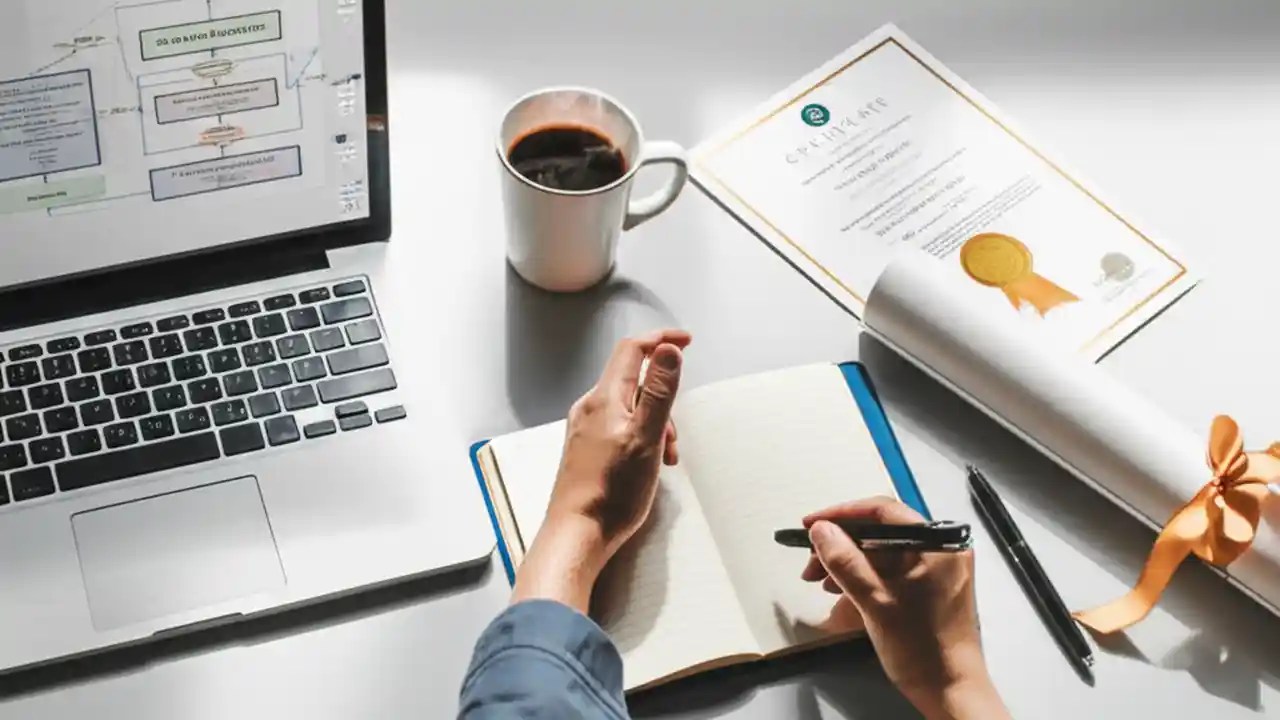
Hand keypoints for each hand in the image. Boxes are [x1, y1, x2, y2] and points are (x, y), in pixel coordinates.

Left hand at [511, 329, 689, 612]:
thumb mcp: (646, 437)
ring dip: (656, 423)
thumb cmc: (610, 494)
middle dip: (664, 399)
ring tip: (664, 457)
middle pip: (633, 380)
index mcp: (604, 399)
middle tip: (675, 434)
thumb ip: (659, 392)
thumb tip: (669, 351)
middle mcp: (590, 408)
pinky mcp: (587, 449)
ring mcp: (586, 429)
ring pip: (629, 408)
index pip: (633, 350)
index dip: (661, 340)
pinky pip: (620, 428)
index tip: (685, 341)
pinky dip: (641, 437)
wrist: (577, 534)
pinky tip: (647, 465)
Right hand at [802, 498, 1008, 719]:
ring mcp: (937, 568)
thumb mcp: (875, 601)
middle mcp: (941, 548)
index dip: (842, 514)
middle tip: (810, 562)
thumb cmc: (920, 647)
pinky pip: (892, 570)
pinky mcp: (930, 586)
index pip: (883, 510)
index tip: (810, 525)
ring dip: (848, 562)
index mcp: (937, 543)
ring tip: (820, 580)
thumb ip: (846, 561)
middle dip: (841, 544)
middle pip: (881, 531)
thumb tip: (820, 530)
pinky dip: (865, 576)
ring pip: (883, 552)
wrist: (951, 691)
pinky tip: (842, 589)